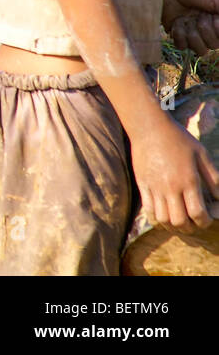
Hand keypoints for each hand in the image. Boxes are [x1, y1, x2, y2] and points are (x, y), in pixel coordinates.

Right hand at [130, 115, 218, 232]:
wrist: (149, 128)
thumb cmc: (178, 139)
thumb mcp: (201, 154)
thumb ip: (213, 177)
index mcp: (188, 180)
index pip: (197, 213)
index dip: (204, 222)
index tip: (206, 219)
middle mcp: (170, 187)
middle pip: (179, 220)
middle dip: (189, 227)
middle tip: (193, 223)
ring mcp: (155, 187)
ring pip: (163, 218)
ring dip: (172, 225)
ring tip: (178, 222)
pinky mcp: (143, 185)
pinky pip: (148, 209)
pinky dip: (156, 218)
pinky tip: (163, 215)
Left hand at [162, 0, 218, 55]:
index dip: (217, 29)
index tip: (213, 16)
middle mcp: (208, 29)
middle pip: (213, 45)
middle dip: (204, 29)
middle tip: (198, 14)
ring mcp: (192, 32)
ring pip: (200, 50)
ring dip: (192, 34)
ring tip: (186, 19)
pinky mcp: (177, 34)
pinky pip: (182, 46)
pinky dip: (179, 34)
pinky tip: (177, 21)